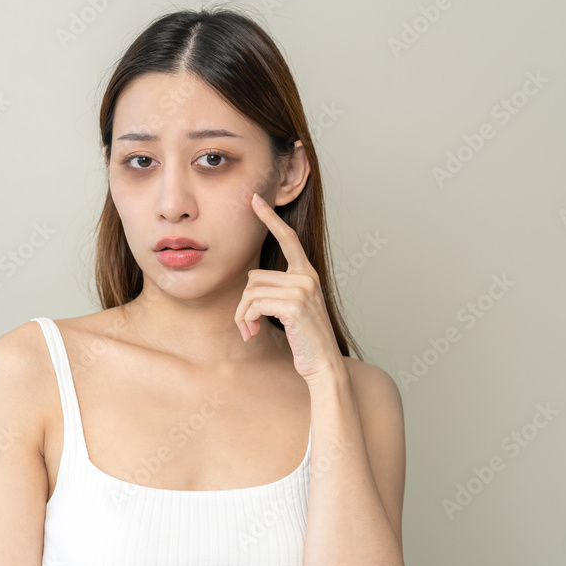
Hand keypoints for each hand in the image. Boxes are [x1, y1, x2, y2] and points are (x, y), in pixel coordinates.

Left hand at [234, 192, 343, 383]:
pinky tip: (254, 334)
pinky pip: (254, 305)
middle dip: (244, 304)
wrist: (323, 365)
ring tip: (250, 331)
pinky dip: (246, 321)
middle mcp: (306, 278)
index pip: (287, 238)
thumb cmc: (305, 340)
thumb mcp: (292, 310)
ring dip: (242, 316)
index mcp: (306, 275)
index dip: (270, 218)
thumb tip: (250, 283)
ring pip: (250, 292)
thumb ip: (277, 290)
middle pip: (253, 278)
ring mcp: (302, 290)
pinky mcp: (294, 306)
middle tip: (247, 325)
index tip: (255, 200)